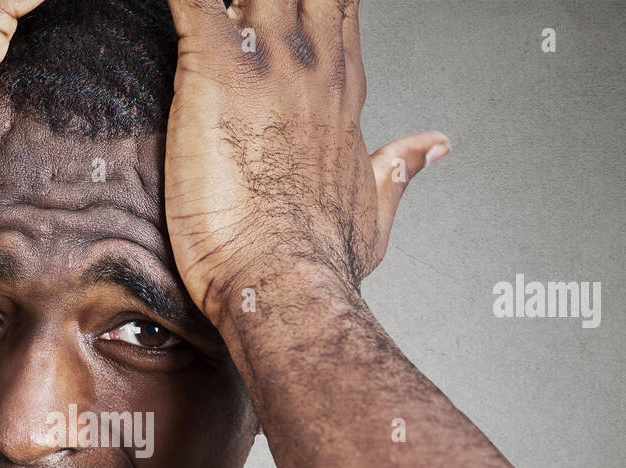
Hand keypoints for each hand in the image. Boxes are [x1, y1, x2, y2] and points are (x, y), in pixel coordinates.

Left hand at [163, 0, 448, 321]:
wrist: (286, 282)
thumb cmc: (320, 262)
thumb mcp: (375, 213)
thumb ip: (399, 170)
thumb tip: (434, 147)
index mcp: (339, 99)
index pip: (336, 18)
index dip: (316, 2)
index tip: (300, 6)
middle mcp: (309, 71)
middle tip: (249, 15)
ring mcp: (266, 67)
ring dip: (231, 3)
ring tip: (220, 18)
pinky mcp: (214, 73)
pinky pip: (191, 4)